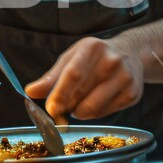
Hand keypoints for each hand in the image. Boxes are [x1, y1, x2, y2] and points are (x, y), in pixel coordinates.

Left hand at [24, 37, 142, 122]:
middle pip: (82, 94)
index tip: (50, 109)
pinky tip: (95, 100)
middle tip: (60, 107)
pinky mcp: (133, 95)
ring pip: (92, 109)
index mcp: (92, 48)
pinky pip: (103, 114)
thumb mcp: (71, 58)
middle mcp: (112, 61)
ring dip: (78, 111)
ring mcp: (125, 78)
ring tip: (79, 100)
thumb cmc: (94, 58)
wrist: (131, 54)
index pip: (73, 74)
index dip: (60, 94)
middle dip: (65, 106)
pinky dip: (93, 113)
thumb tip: (30, 92)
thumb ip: (51, 77)